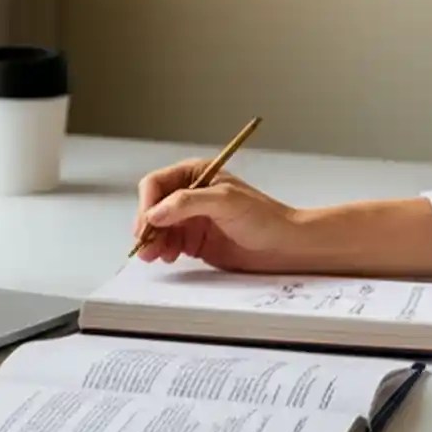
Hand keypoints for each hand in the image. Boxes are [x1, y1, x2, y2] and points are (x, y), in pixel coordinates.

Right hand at [132, 159, 305, 272]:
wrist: (285, 246)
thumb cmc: (265, 217)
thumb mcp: (225, 201)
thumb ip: (187, 202)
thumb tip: (155, 212)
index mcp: (196, 174)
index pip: (157, 184)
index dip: (147, 203)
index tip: (147, 223)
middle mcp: (189, 194)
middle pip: (153, 207)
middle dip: (146, 226)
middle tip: (146, 245)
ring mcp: (191, 219)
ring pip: (158, 227)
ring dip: (152, 240)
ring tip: (154, 255)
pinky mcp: (194, 240)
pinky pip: (169, 243)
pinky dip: (163, 250)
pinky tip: (168, 256)